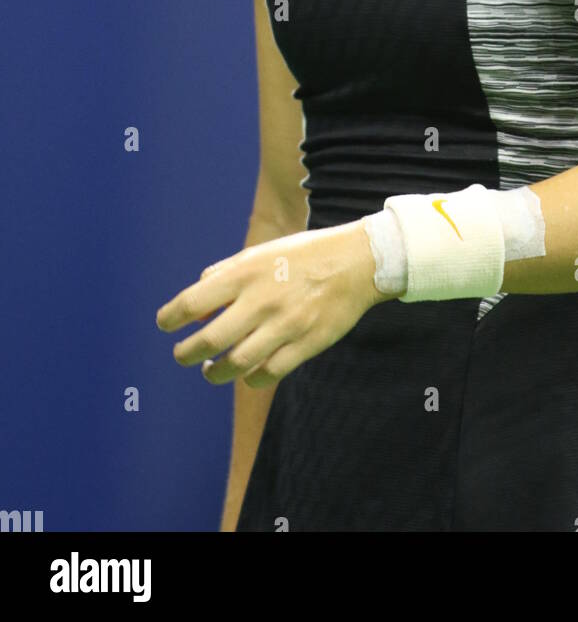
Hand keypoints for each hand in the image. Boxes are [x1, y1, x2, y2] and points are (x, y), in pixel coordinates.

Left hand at [155, 219, 390, 386]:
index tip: (165, 325)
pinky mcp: (305, 344)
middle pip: (209, 340)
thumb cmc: (303, 255)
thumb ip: (226, 273)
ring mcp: (284, 325)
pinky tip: (244, 374)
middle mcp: (261, 300)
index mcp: (246, 272)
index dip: (171, 318)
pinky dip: (248, 379)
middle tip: (182, 355)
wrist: (357, 262)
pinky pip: (267, 373)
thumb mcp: (261, 252)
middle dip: (186, 353)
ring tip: (210, 370)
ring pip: (234, 364)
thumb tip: (197, 301)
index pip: (193, 301)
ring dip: (214, 373)